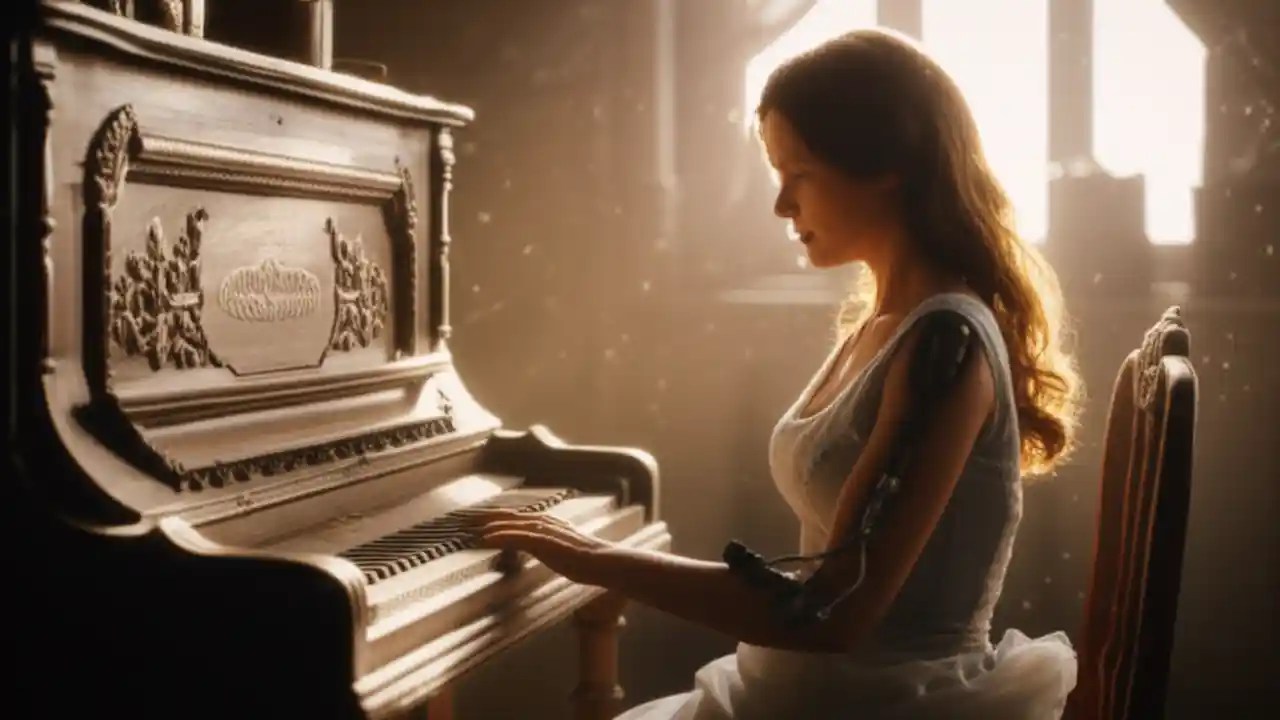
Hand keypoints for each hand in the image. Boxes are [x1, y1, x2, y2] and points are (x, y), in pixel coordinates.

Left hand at [468, 508, 611, 584]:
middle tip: (469, 520)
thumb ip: (554, 548)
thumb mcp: (567, 552)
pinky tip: (487, 538)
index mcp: (551, 524)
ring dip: (491, 525)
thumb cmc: (591, 561)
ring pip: (512, 524)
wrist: (605, 563)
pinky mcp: (545, 542)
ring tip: (472, 528)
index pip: (521, 518)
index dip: (502, 518)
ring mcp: (545, 531)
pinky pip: (517, 537)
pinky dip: (501, 535)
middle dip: (490, 517)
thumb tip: (547, 552)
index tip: (485, 519)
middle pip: (512, 516)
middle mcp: (546, 523)